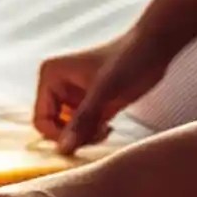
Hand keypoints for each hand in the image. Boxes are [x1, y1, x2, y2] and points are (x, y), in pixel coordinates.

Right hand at [35, 30, 167, 154]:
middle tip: (98, 134)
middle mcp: (57, 87)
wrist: (154, 48)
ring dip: (85, 137)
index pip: (41, 119)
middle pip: (53, 128)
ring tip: (105, 130)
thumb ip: (83, 119)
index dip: (57, 134)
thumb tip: (63, 148)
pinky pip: (83, 130)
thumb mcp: (104, 91)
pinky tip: (109, 128)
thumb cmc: (127, 60)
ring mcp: (74, 97)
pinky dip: (93, 135)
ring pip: (69, 131)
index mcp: (50, 77)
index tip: (82, 139)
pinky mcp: (91, 105)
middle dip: (73, 136)